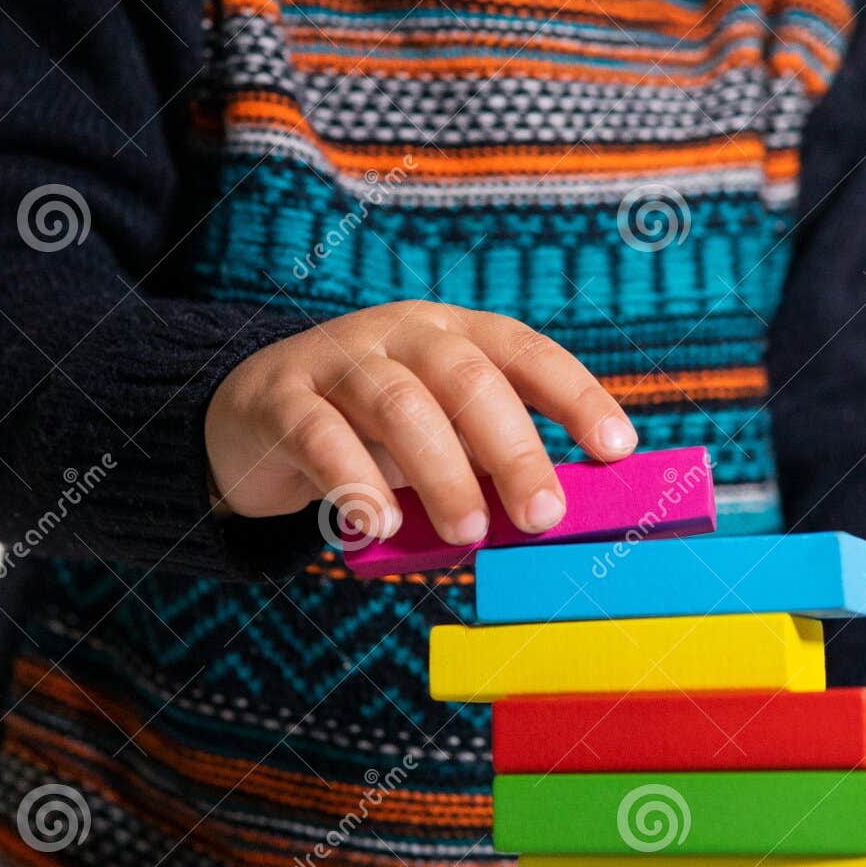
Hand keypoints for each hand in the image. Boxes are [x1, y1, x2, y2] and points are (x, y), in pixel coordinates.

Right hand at [204, 300, 637, 543]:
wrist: (249, 418)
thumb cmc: (369, 435)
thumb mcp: (437, 437)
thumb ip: (486, 463)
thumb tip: (558, 516)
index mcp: (454, 335)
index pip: (525, 353)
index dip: (575, 395)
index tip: (616, 448)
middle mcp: (401, 334)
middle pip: (467, 378)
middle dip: (513, 448)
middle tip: (542, 516)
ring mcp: (337, 360)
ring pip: (399, 404)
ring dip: (441, 472)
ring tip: (466, 532)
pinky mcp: (280, 398)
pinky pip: (319, 434)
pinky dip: (352, 481)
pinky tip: (376, 525)